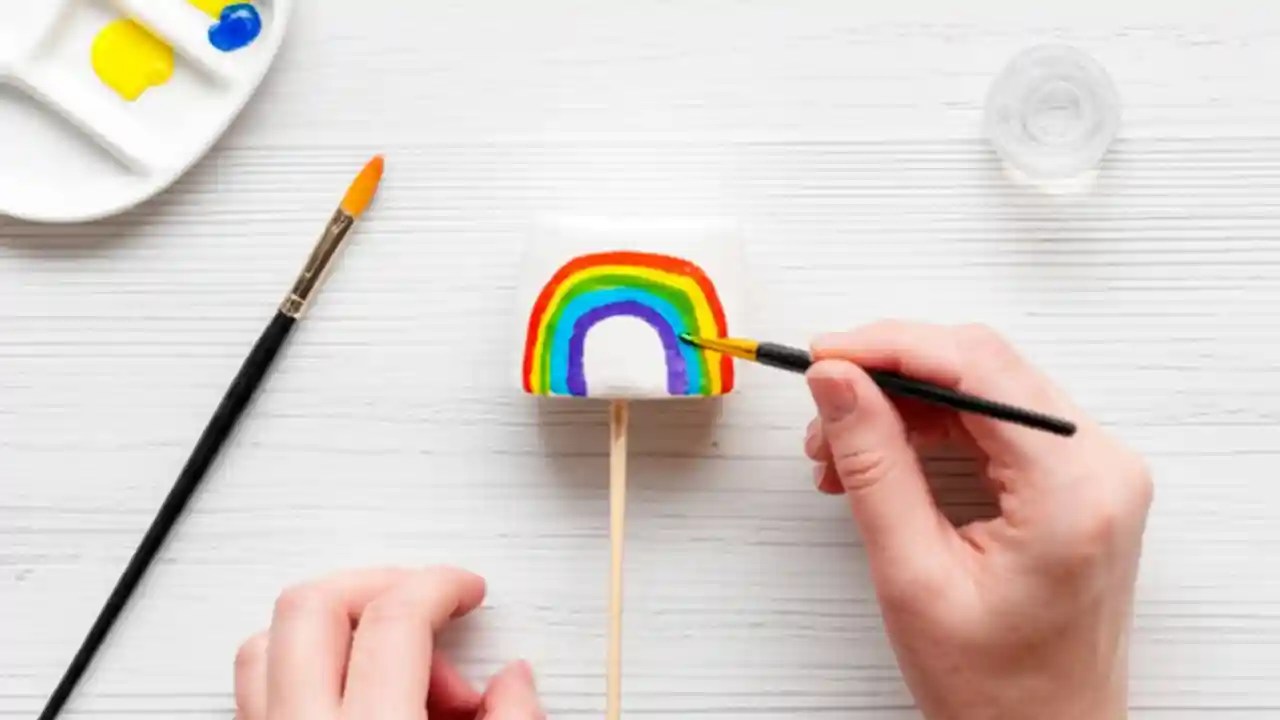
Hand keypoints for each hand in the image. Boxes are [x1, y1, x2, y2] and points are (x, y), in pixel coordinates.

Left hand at [234, 566, 544, 719]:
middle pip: (312, 606)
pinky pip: (258, 691)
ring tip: (392, 665)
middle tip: (426, 606)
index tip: (465, 590)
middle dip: (378, 586)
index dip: (441, 585)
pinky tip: (357, 700)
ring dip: (332, 633)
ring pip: (267, 644)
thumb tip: (514, 682)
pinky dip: (305, 675)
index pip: (394, 618)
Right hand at [803, 322, 1151, 719]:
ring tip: (838, 449)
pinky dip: (931, 428)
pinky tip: (881, 456)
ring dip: (904, 404)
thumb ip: (874, 466)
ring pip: (982, 389)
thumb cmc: (996, 689)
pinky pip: (995, 423)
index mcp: (1073, 489)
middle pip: (981, 367)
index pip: (977, 367)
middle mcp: (1100, 465)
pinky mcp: (1075, 482)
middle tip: (822, 407)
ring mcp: (1094, 471)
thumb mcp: (913, 576)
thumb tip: (837, 381)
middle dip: (889, 375)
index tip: (825, 355)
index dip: (890, 346)